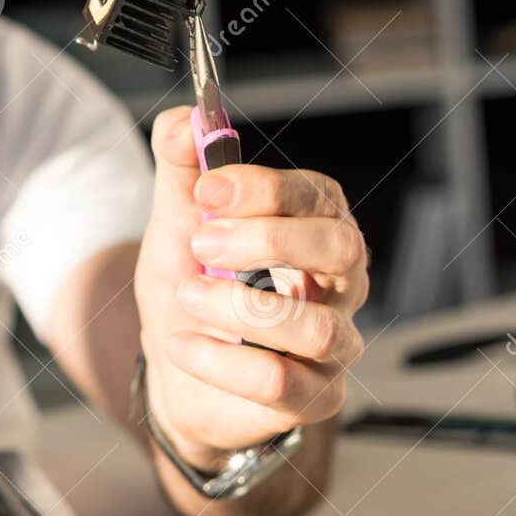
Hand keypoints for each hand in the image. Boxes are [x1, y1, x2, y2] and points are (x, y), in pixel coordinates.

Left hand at [134, 107, 369, 468]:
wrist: (175, 366)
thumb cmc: (192, 286)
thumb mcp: (176, 221)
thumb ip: (181, 166)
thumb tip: (184, 119)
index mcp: (314, 227)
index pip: (319, 196)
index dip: (264, 189)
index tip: (206, 191)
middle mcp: (338, 282)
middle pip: (341, 249)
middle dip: (266, 240)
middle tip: (200, 244)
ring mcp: (334, 343)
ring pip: (317, 326)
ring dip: (239, 308)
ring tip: (187, 297)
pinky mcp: (313, 395)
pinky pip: (282, 382)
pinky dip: (222, 361)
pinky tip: (184, 345)